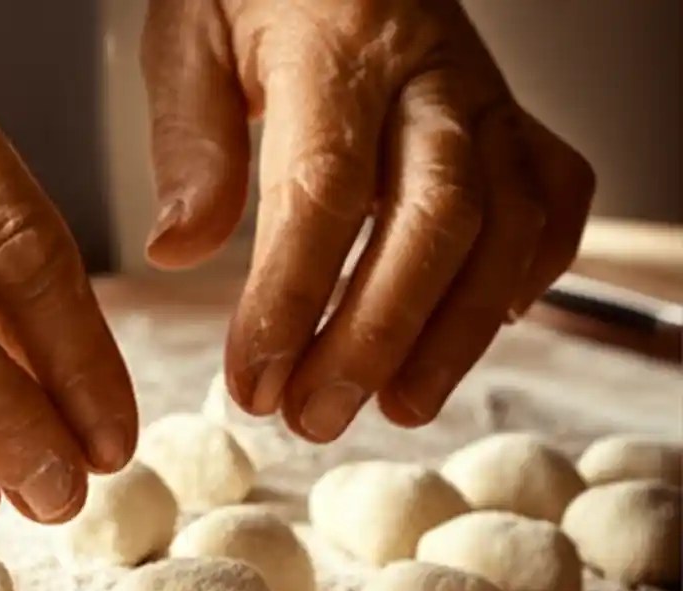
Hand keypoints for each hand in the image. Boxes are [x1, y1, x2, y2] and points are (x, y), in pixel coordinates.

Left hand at [142, 0, 594, 440]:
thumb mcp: (187, 37)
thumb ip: (190, 140)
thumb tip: (179, 251)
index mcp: (335, 46)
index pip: (323, 187)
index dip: (291, 297)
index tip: (253, 378)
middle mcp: (429, 74)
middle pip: (435, 219)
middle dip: (376, 336)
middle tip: (312, 415)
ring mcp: (484, 97)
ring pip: (506, 226)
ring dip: (454, 333)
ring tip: (395, 406)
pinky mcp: (512, 119)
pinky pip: (550, 200)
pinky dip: (527, 274)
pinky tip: (480, 328)